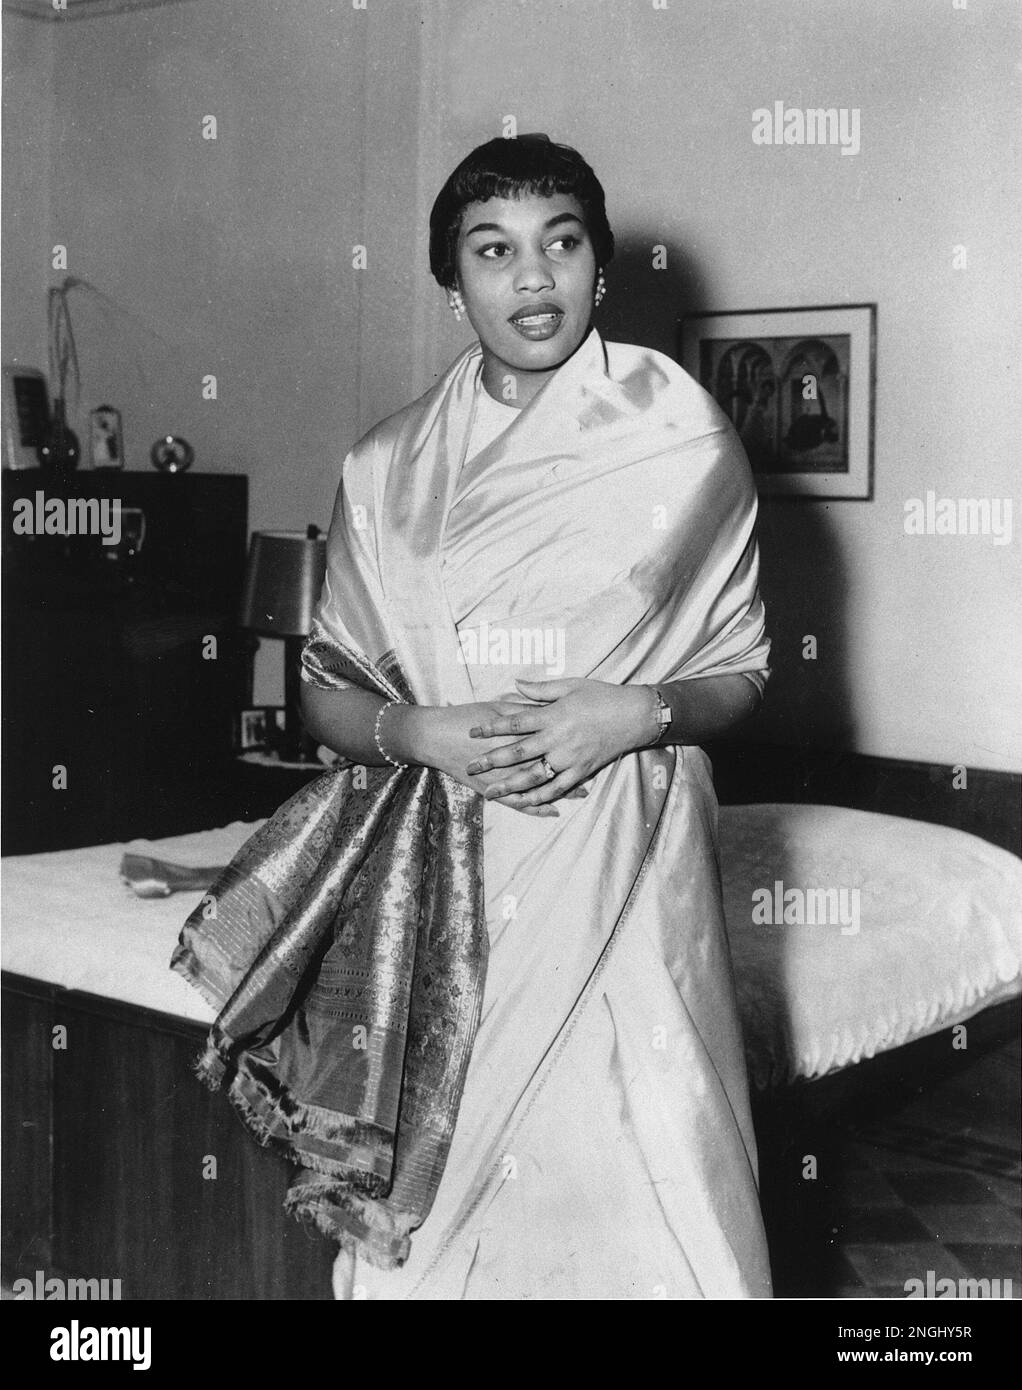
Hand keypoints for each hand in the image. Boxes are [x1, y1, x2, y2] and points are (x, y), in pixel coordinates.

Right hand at [394, 700, 588, 817]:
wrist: (434, 736)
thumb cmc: (464, 718)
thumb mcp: (495, 707)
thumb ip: (521, 707)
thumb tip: (543, 704)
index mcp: (516, 734)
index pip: (550, 736)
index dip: (573, 738)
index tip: (593, 736)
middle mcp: (512, 757)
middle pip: (551, 762)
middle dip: (574, 765)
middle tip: (597, 766)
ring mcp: (503, 776)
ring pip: (538, 786)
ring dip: (562, 790)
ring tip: (583, 791)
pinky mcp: (491, 789)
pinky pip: (519, 803)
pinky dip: (536, 807)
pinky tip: (552, 810)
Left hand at [464, 677, 655, 805]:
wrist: (634, 716)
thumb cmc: (602, 696)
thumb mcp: (571, 685)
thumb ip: (540, 689)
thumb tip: (514, 684)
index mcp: (553, 715)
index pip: (515, 722)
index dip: (491, 728)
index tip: (472, 731)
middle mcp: (558, 739)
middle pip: (517, 752)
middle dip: (491, 760)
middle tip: (470, 766)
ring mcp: (570, 758)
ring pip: (533, 776)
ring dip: (509, 785)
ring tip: (489, 792)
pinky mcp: (581, 771)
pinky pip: (556, 789)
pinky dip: (539, 797)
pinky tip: (522, 802)